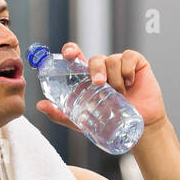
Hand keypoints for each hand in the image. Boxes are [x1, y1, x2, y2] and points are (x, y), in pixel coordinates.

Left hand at [36, 42, 166, 135]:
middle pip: (95, 59)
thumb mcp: (82, 121)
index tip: (68, 53)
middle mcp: (103, 68)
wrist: (139, 129)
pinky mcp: (137, 63)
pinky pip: (129, 58)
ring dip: (115, 78)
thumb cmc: (111, 123)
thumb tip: (40, 105)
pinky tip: (130, 84)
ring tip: (121, 94)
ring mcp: (120, 64)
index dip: (71, 51)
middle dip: (95, 69)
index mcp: (88, 76)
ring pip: (112, 60)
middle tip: (99, 84)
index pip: (77, 56)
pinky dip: (128, 71)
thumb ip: (61, 114)